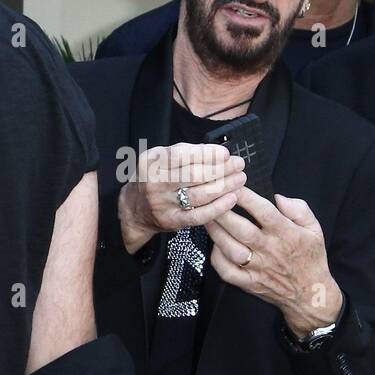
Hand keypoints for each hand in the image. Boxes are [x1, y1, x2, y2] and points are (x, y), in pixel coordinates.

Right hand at [116, 142, 245, 254]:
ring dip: (224, 186)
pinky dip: (218, 207)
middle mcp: (155, 183)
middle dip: (221, 169)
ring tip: (239, 179)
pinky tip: (231, 199)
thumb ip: (186, 153)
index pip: (183, 155)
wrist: (134, 208)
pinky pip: (199, 215)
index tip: (226, 153)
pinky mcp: (172, 221)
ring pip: (199, 195)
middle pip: (194, 175)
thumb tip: (218, 153)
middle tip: (239, 165)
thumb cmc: (154, 177)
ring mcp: (163, 204)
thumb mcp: (160, 158)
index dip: (207, 154)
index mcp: (152, 162)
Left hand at [204, 189, 341, 333]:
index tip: (234, 184)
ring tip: (207, 218)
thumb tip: (279, 197)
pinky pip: (227, 272)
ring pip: (231, 249)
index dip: (246, 196)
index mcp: (285, 234)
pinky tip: (215, 246)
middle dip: (224, 212)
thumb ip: (299, 209)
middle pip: (241, 229)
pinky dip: (217, 258)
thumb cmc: (311, 258)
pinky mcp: (249, 283)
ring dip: (216, 233)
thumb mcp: (314, 229)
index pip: (263, 211)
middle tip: (211, 199)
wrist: (310, 294)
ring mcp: (257, 268)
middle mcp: (269, 250)